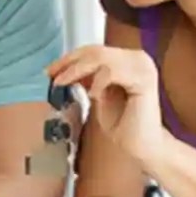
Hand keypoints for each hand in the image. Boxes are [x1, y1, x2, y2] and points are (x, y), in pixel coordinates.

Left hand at [48, 45, 165, 164]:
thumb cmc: (124, 124)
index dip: (69, 58)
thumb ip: (88, 78)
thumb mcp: (98, 94)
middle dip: (69, 62)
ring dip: (77, 70)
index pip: (94, 50)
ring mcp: (143, 67)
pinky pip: (112, 71)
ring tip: (64, 84)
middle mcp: (137, 58)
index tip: (50, 70)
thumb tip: (67, 68)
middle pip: (95, 50)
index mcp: (128, 59)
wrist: (141, 146)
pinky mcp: (144, 79)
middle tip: (52, 75)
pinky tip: (91, 94)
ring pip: (101, 57)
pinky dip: (97, 81)